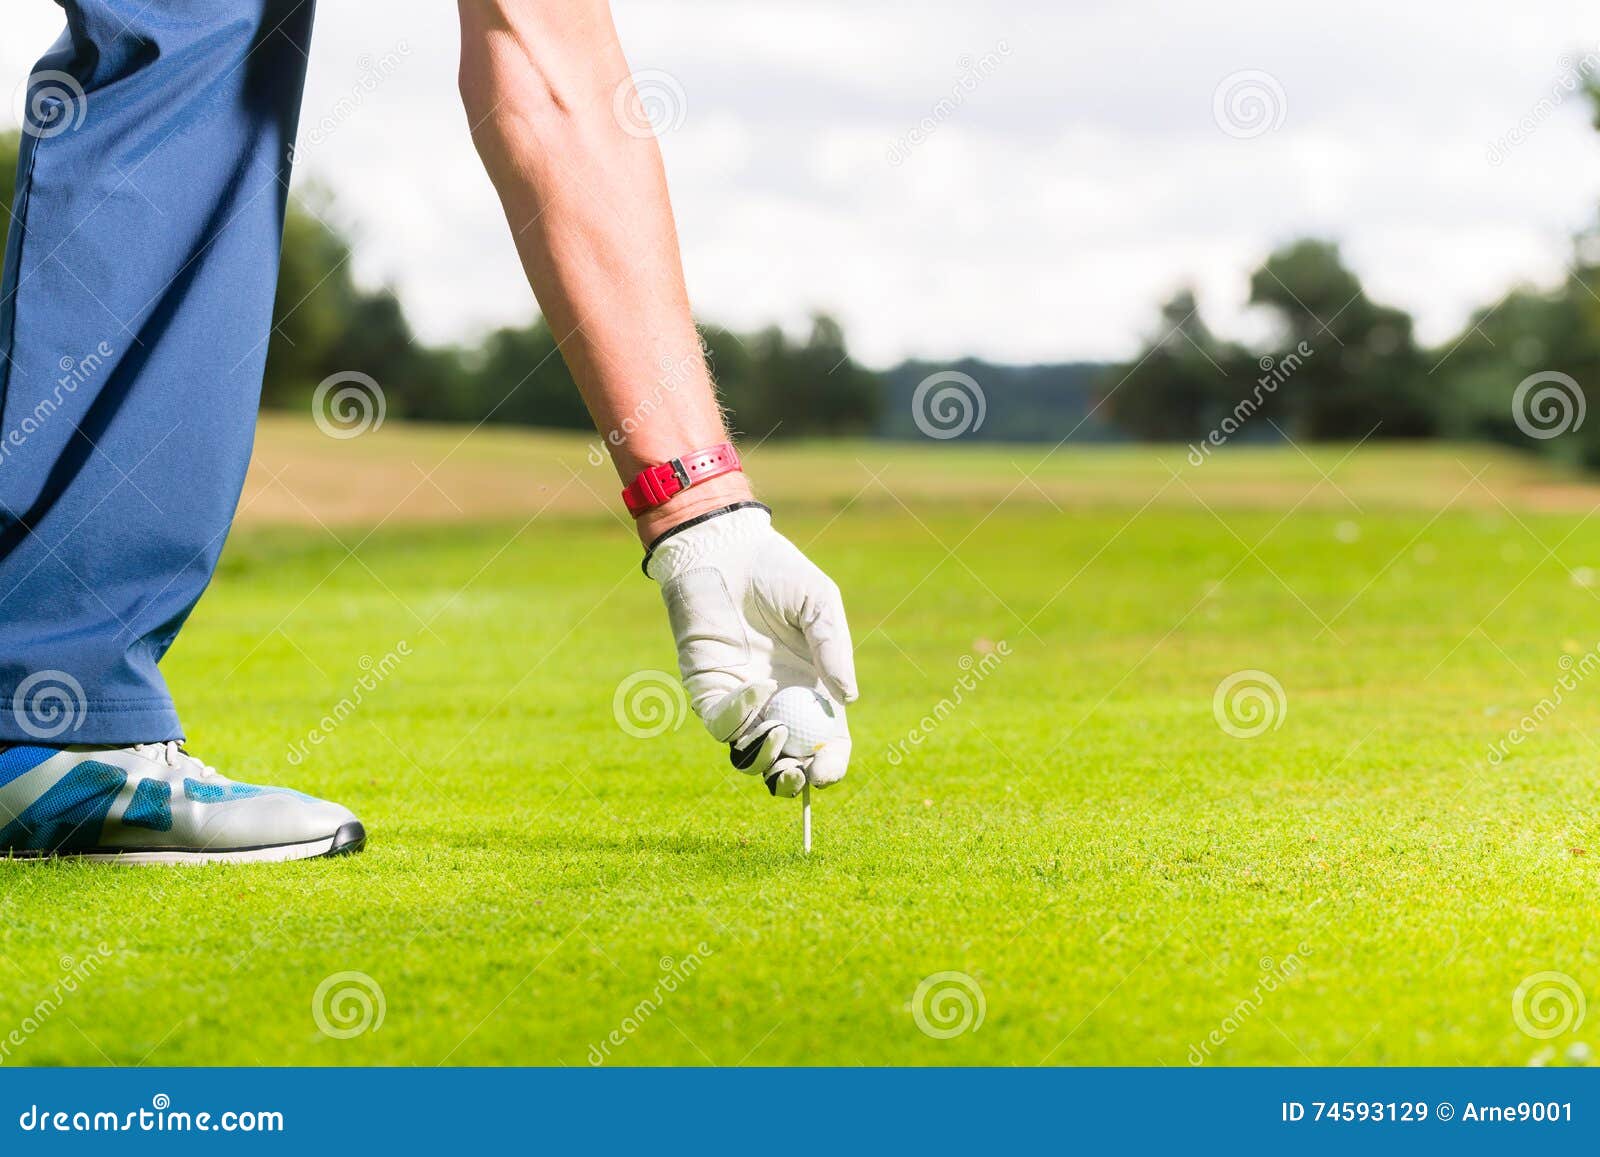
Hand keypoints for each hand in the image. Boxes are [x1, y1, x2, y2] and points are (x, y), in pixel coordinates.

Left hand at [646, 505, 857, 796]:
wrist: (724, 551)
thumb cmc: (777, 572)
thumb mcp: (820, 602)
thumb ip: (834, 647)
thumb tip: (847, 698)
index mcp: (812, 688)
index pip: (824, 743)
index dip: (829, 764)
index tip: (828, 772)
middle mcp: (777, 703)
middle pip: (787, 761)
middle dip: (795, 780)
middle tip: (802, 776)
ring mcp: (740, 700)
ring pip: (749, 754)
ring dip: (765, 760)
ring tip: (779, 740)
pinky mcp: (708, 690)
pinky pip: (722, 722)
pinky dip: (740, 716)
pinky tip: (759, 689)